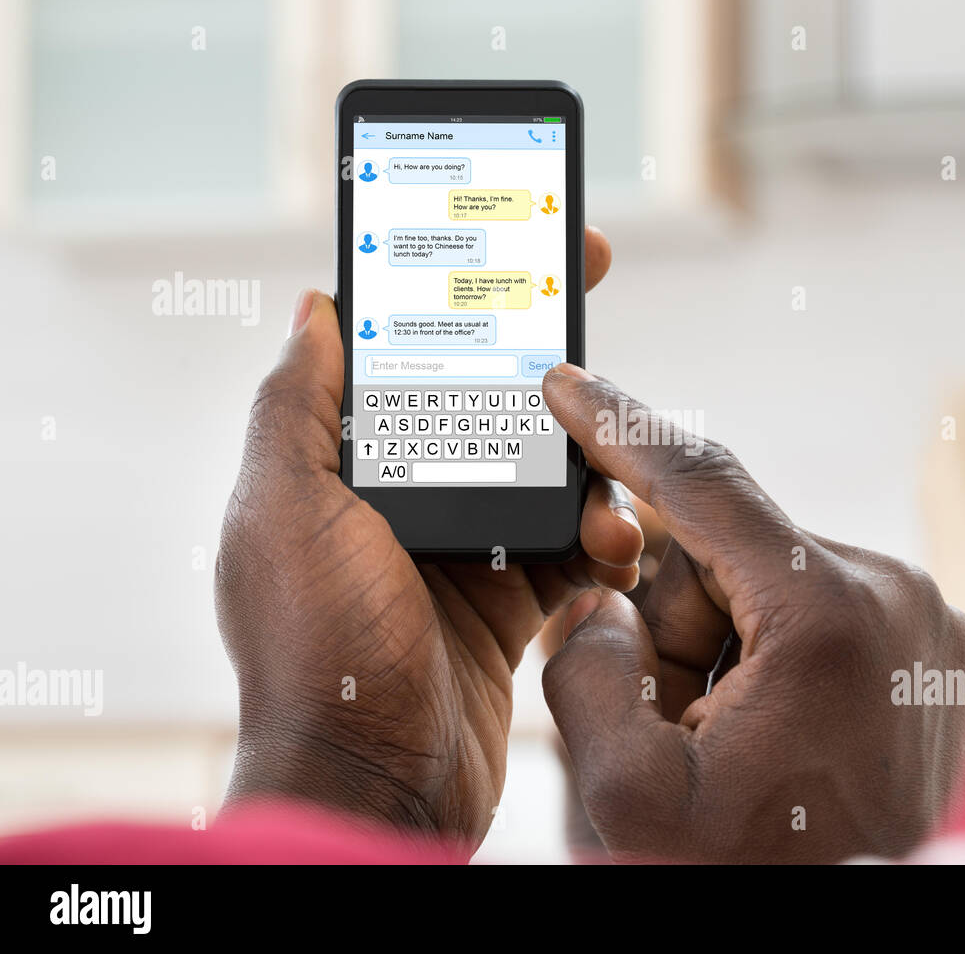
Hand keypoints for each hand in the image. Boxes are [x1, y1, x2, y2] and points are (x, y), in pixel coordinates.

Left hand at [216, 227, 641, 848]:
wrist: (372, 785)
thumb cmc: (316, 651)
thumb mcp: (283, 513)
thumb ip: (296, 406)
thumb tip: (314, 305)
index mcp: (343, 467)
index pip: (411, 356)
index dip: (463, 292)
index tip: (517, 238)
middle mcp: (400, 501)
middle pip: (488, 402)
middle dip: (543, 352)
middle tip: (594, 285)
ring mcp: (459, 552)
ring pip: (543, 474)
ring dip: (588, 465)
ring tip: (621, 472)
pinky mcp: (506, 605)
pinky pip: (568, 550)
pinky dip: (599, 541)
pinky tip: (620, 547)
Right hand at [540, 366, 964, 862]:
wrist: (885, 938)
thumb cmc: (769, 885)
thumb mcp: (634, 799)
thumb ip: (586, 675)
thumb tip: (606, 607)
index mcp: (827, 618)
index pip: (703, 484)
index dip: (622, 428)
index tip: (572, 387)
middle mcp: (896, 601)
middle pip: (731, 560)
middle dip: (682, 630)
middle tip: (685, 726)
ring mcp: (930, 628)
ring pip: (777, 596)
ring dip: (732, 661)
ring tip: (745, 757)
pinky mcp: (940, 658)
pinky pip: (827, 628)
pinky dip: (784, 674)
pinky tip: (790, 751)